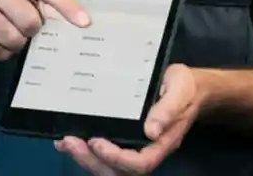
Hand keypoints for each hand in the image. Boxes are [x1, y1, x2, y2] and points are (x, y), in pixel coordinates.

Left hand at [55, 64, 200, 174]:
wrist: (187, 85)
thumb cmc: (185, 87)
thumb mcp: (180, 90)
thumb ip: (167, 109)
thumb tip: (150, 131)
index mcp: (162, 142)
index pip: (140, 163)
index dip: (116, 158)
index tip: (95, 142)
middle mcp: (147, 149)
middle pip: (120, 171)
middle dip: (93, 161)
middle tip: (69, 142)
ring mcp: (134, 145)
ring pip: (109, 166)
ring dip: (85, 158)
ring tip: (65, 142)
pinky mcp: (124, 137)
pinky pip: (104, 153)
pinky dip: (84, 150)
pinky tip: (66, 139)